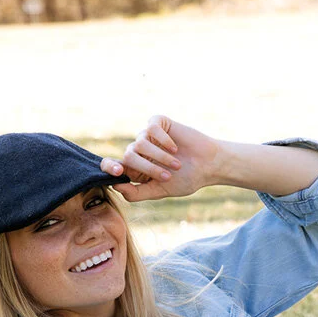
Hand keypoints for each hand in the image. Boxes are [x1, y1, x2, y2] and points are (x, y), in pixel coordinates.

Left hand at [100, 116, 219, 201]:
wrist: (209, 165)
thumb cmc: (186, 179)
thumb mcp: (160, 191)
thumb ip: (136, 193)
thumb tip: (115, 186)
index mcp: (135, 169)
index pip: (112, 165)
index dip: (109, 167)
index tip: (117, 172)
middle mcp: (138, 151)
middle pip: (128, 155)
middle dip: (147, 168)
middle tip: (167, 176)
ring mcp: (148, 136)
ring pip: (140, 143)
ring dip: (159, 156)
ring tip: (176, 164)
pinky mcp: (159, 123)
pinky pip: (151, 127)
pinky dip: (163, 139)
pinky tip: (175, 147)